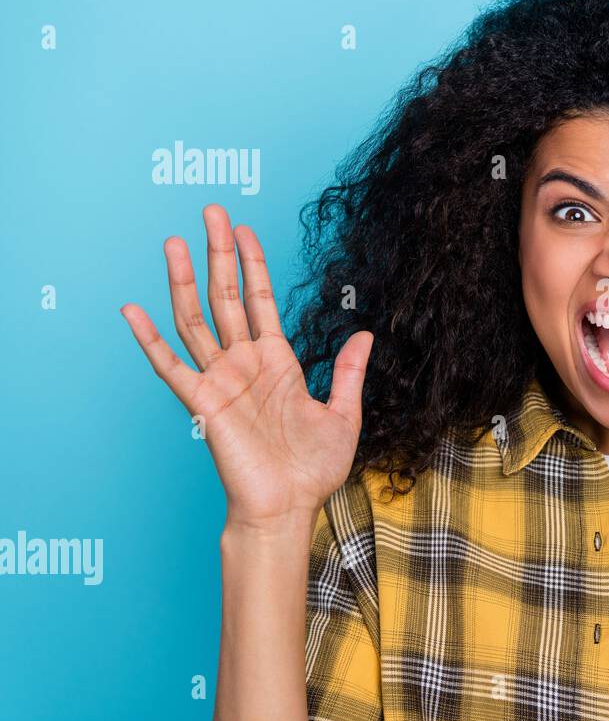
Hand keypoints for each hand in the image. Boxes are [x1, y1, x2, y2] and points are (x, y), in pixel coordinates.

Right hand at [120, 204, 372, 530]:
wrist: (289, 509)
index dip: (253, 264)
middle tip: (211, 211)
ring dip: (183, 280)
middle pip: (226, 297)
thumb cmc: (313, 469)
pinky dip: (149, 339)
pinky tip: (131, 310)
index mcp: (277, 362)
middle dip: (218, 254)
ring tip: (174, 241)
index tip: (244, 229)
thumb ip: (349, 372)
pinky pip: (169, 366)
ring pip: (196, 319)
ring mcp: (221, 380)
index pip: (261, 300)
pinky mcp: (202, 404)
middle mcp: (245, 364)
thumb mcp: (344, 414)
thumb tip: (364, 333)